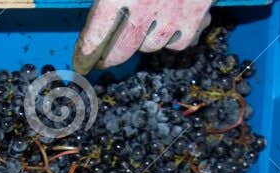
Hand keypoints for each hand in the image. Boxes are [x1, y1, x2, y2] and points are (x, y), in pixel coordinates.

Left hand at [73, 0, 215, 72]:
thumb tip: (102, 5)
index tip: (84, 57)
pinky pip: (179, 43)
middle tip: (106, 60)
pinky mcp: (195, 15)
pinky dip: (171, 42)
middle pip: (124, 46)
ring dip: (142, 44)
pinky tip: (166, 33)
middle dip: (112, 56)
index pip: (99, 29)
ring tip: (138, 37)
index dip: (89, 46)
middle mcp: (146, 5)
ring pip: (152, 46)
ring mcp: (172, 13)